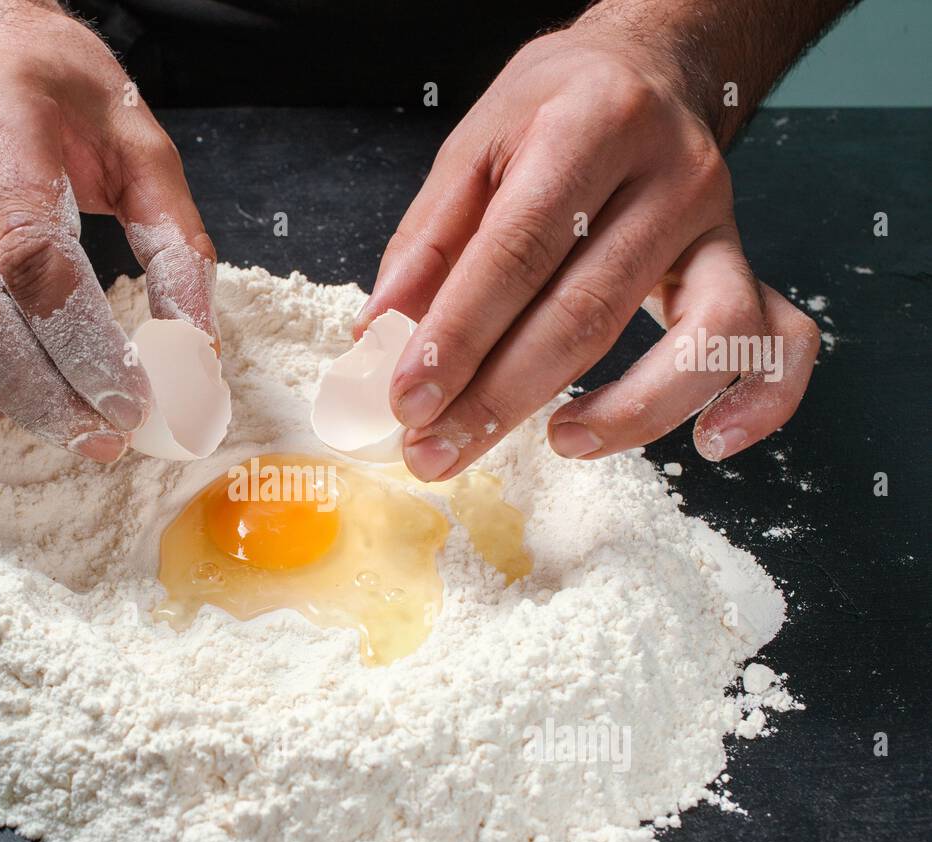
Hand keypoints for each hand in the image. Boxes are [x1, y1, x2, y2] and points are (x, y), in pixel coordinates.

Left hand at [356, 16, 819, 479]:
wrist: (650, 67)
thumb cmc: (553, 111)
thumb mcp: (474, 145)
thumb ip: (427, 238)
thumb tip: (382, 333)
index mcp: (586, 127)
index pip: (517, 250)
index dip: (459, 336)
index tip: (408, 401)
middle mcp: (668, 174)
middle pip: (588, 311)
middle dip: (503, 398)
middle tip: (436, 452)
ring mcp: (719, 224)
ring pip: (700, 337)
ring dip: (628, 414)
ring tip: (559, 444)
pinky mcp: (745, 263)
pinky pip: (781, 339)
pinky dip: (761, 399)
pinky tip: (709, 445)